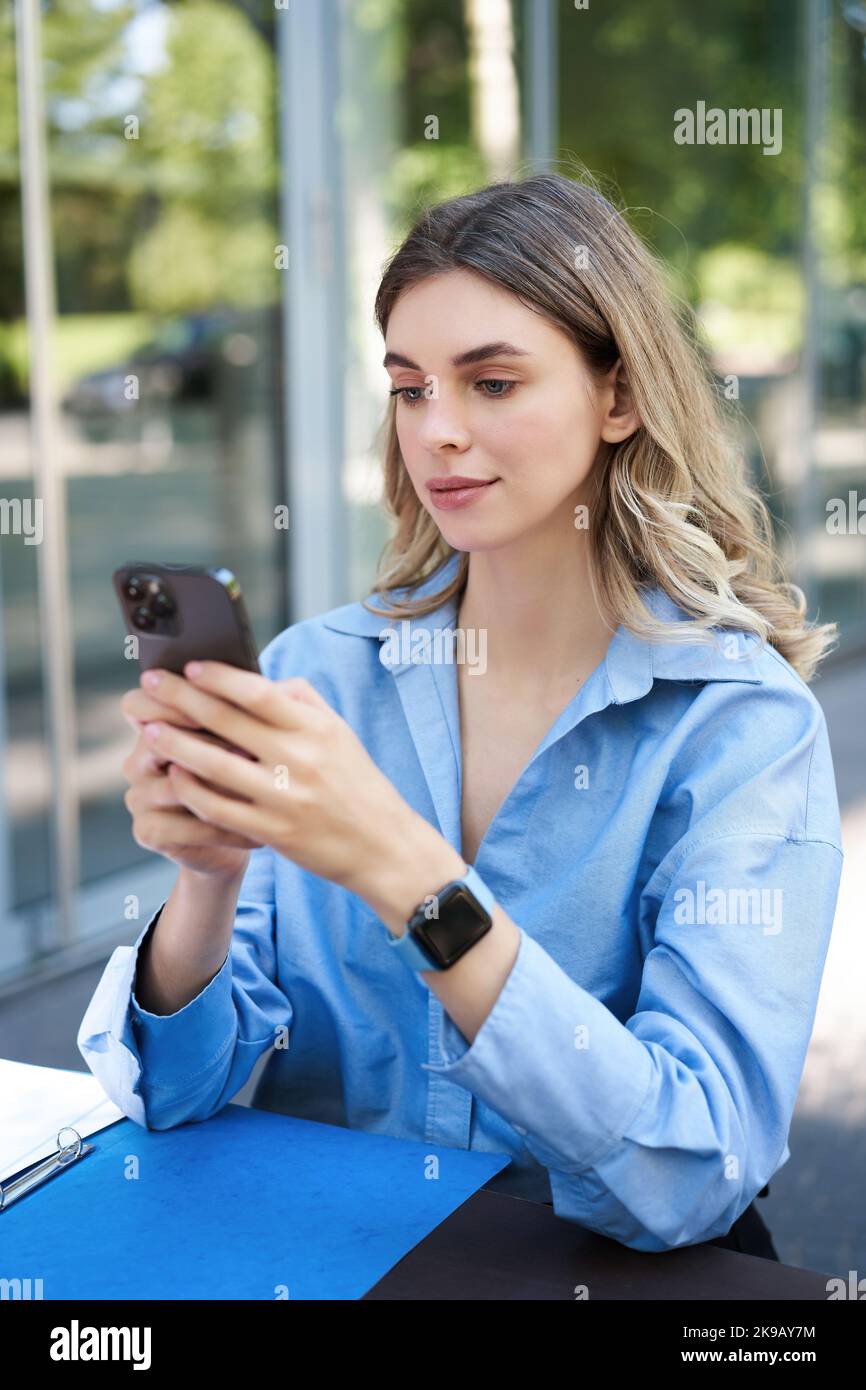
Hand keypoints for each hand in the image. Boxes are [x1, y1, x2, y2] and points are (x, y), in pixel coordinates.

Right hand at [120, 685, 264, 880]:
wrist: (240, 829)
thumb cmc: (245, 773)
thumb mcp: (247, 739)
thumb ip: (251, 714)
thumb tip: (283, 689)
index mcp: (152, 727)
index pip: (138, 705)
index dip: (171, 701)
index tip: (217, 701)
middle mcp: (137, 761)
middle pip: (154, 743)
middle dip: (203, 743)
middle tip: (248, 751)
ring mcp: (139, 797)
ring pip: (174, 787)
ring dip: (218, 787)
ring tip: (258, 788)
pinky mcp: (148, 832)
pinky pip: (183, 828)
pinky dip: (221, 829)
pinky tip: (253, 833)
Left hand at [134, 661, 423, 897]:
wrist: (382, 846)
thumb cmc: (356, 783)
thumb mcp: (339, 733)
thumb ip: (302, 701)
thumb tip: (259, 679)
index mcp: (315, 728)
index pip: (257, 692)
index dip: (218, 677)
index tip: (188, 666)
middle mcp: (299, 759)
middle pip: (227, 721)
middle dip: (181, 699)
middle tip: (150, 684)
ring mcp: (284, 798)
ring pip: (214, 765)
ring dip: (175, 744)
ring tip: (149, 729)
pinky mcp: (273, 833)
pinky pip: (219, 808)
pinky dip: (191, 790)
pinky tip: (174, 777)